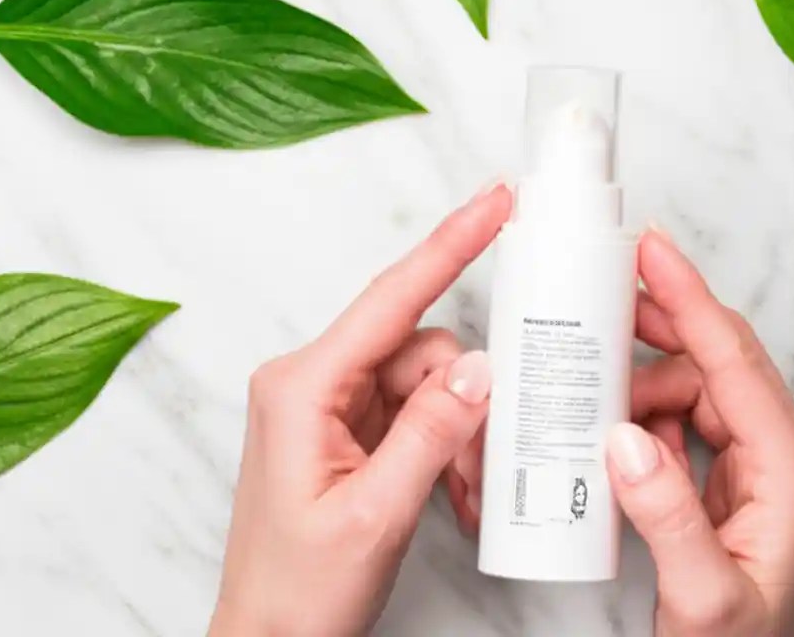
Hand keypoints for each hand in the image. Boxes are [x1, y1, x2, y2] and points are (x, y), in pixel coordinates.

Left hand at [209, 183, 512, 636]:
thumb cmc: (298, 591)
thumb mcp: (377, 514)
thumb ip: (432, 433)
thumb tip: (481, 368)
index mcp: (302, 387)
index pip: (391, 299)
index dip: (450, 244)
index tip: (494, 202)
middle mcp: (311, 382)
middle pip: (422, 351)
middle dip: (465, 403)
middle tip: (481, 466)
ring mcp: (330, 405)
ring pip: (428, 383)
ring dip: (458, 434)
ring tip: (461, 495)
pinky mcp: (348, 429)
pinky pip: (416, 412)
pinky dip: (444, 446)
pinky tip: (451, 490)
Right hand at [445, 228, 793, 636]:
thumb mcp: (701, 596)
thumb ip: (665, 515)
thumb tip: (625, 437)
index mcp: (793, 473)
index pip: (736, 363)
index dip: (690, 300)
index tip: (654, 253)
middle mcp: (786, 461)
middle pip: (721, 362)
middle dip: (664, 323)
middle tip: (607, 293)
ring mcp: (762, 470)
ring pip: (700, 390)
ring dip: (645, 384)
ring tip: (595, 387)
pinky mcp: (735, 484)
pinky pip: (690, 424)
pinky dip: (649, 419)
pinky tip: (616, 431)